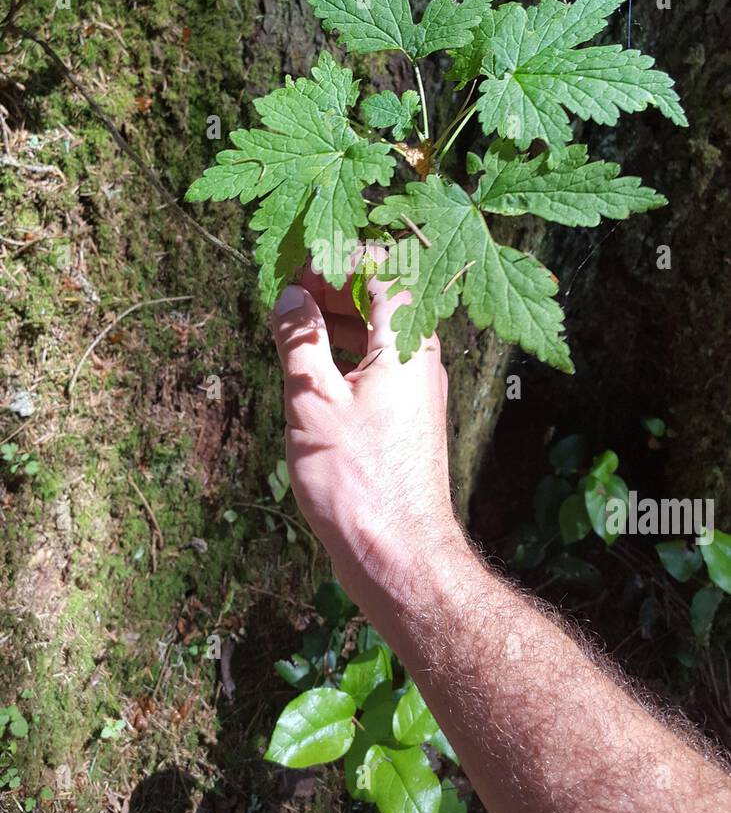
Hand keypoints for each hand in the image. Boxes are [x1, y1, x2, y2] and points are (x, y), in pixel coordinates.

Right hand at [269, 254, 461, 615]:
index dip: (339, 258)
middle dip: (335, 284)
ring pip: (380, 331)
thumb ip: (299, 340)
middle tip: (288, 292)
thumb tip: (289, 298)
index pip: (385, 267)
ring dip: (337, 319)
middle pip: (384, 296)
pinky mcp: (407, 416)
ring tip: (290, 324)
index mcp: (406, 343)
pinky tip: (310, 366)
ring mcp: (416, 388)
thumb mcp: (312, 401)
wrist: (399, 554)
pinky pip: (378, 363)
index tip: (298, 268)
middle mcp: (420, 358)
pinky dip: (345, 353)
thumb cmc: (358, 481)